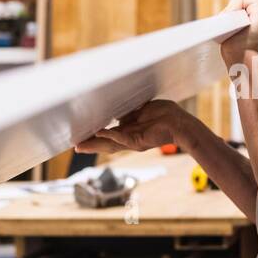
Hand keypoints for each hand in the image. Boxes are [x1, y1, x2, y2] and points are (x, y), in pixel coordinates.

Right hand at [75, 100, 195, 154]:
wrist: (180, 124)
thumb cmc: (166, 114)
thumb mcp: (143, 110)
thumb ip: (130, 112)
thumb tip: (117, 113)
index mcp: (130, 131)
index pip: (110, 135)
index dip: (97, 137)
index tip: (83, 137)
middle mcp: (130, 138)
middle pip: (106, 144)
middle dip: (91, 145)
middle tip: (76, 147)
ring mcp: (133, 141)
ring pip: (110, 144)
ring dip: (95, 144)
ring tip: (80, 146)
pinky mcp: (139, 140)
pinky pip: (121, 138)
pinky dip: (110, 135)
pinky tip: (99, 133)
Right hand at [219, 0, 257, 67]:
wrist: (249, 64)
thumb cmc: (238, 51)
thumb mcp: (229, 27)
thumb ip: (232, 11)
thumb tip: (232, 6)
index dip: (233, 7)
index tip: (230, 20)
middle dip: (240, 6)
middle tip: (234, 20)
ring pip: (255, 1)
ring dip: (246, 8)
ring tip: (241, 22)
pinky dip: (253, 13)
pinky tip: (249, 23)